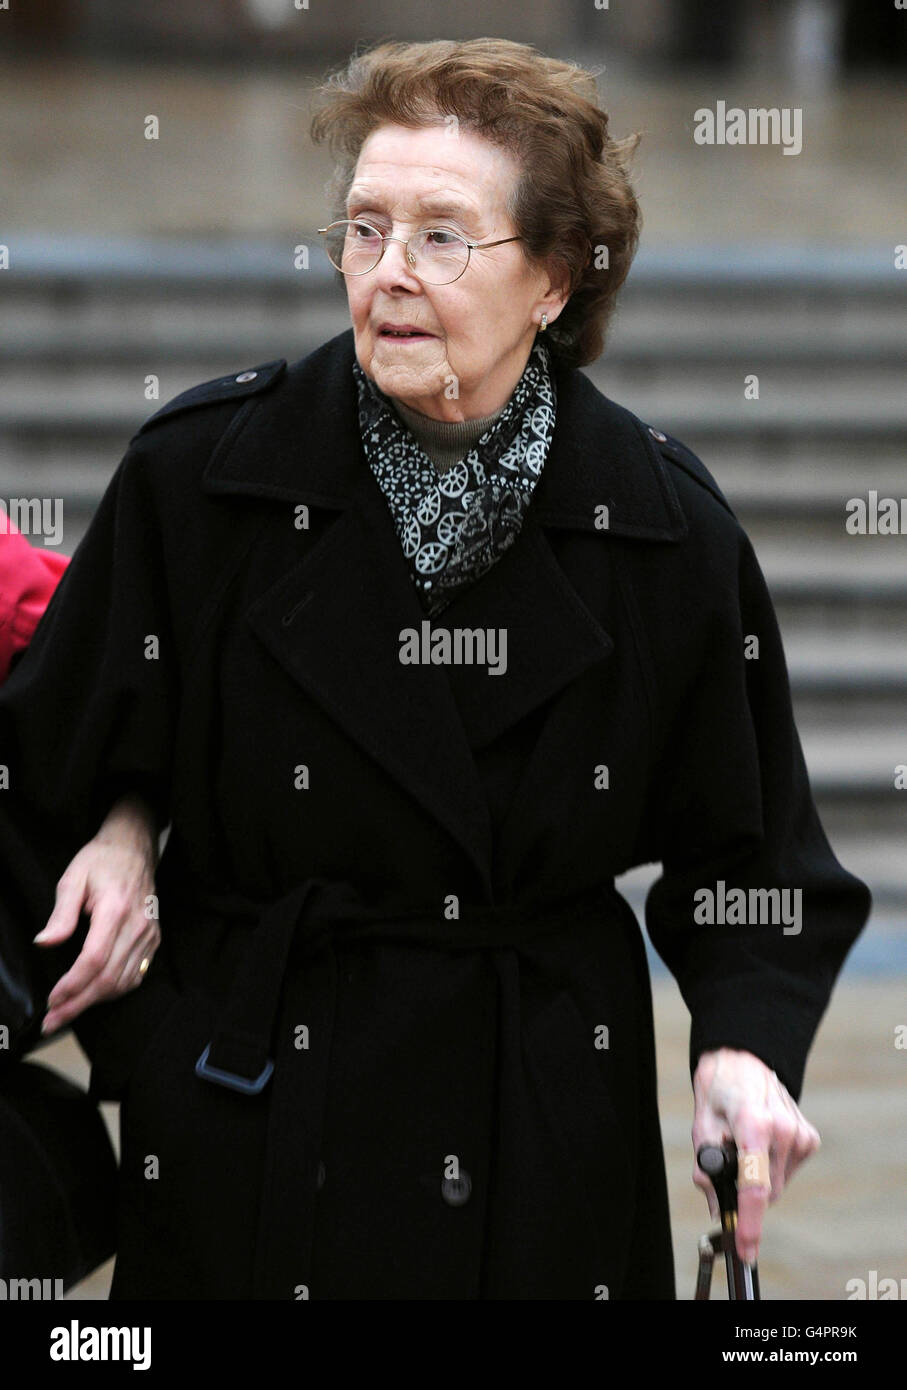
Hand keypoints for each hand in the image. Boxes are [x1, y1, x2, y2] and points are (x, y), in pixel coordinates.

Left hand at [34, 794, 160, 1032]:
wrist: (134, 847)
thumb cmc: (100, 860)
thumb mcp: (73, 879)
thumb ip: (61, 914)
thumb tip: (45, 943)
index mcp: (115, 909)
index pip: (94, 959)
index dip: (72, 985)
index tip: (52, 1000)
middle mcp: (137, 926)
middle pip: (108, 978)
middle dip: (78, 1004)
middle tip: (52, 1021)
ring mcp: (149, 934)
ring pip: (123, 981)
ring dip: (94, 1002)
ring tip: (68, 1012)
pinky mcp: (153, 939)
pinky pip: (136, 975)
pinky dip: (114, 991)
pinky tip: (95, 996)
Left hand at [692, 1047, 820, 1265]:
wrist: (743, 1058)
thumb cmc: (719, 1090)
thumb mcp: (701, 1126)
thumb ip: (706, 1170)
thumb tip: (719, 1209)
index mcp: (754, 1124)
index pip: (755, 1186)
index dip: (749, 1223)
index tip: (745, 1248)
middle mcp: (783, 1130)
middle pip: (764, 1191)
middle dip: (743, 1190)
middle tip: (726, 1156)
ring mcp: (799, 1134)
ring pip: (776, 1184)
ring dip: (757, 1175)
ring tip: (743, 1139)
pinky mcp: (809, 1138)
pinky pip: (787, 1172)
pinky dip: (771, 1166)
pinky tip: (762, 1139)